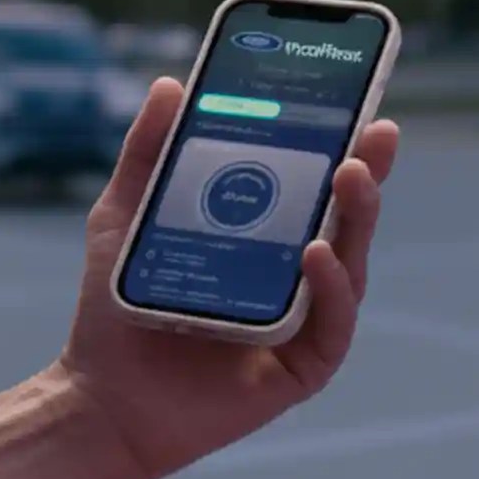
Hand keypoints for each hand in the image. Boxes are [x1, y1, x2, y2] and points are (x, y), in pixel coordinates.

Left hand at [58, 77, 399, 478]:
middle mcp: (291, 276)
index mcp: (263, 238)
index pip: (313, 185)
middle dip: (367, 172)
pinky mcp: (300, 367)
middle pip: (343, 220)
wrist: (101, 395)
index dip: (341, 144)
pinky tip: (317, 255)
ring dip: (356, 219)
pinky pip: (331, 325)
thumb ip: (147, 152)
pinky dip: (332, 290)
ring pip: (349, 265)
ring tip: (352, 175)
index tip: (358, 103)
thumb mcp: (124, 214)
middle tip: (377, 130)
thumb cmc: (117, 305)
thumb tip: (171, 83)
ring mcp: (301, 321)